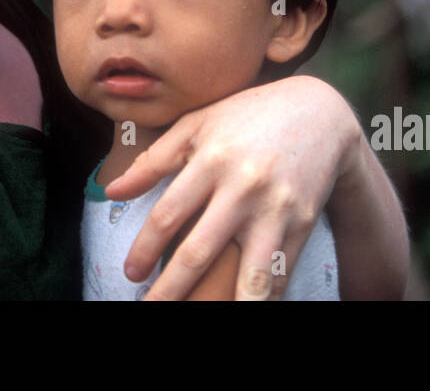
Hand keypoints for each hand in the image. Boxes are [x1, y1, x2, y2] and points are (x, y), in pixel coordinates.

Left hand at [102, 74, 363, 299]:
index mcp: (211, 159)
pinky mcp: (302, 223)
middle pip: (199, 251)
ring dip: (232, 304)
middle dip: (171, 289)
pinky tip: (246, 305)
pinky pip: (281, 272)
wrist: (319, 111)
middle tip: (149, 310)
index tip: (131, 273)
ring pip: (251, 272)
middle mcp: (242, 187)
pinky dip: (264, 296)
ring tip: (210, 318)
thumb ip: (154, 159)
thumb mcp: (197, 123)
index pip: (168, 214)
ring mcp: (276, 208)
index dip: (145, 249)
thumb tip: (110, 191)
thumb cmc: (247, 116)